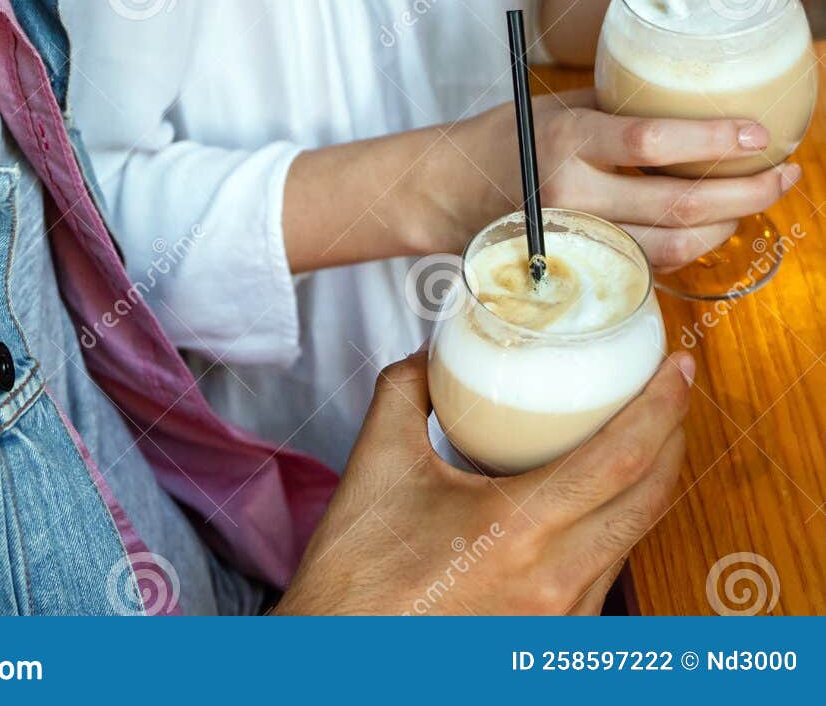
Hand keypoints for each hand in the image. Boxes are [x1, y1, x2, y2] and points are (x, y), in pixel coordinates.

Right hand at [274, 350, 692, 615]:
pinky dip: (614, 525)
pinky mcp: (554, 643)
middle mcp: (555, 582)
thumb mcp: (376, 465)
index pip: (623, 459)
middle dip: (673, 435)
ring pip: (632, 538)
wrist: (340, 664)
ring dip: (648, 482)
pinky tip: (596, 500)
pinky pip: (605, 572)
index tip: (676, 367)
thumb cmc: (355, 581)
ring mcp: (561, 620)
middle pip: (651, 498)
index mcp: (519, 530)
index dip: (662, 406)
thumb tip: (433, 353)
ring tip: (640, 435)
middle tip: (670, 389)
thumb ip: (406, 391)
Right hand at [417, 94, 799, 270]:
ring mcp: (577, 241)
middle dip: (745, 191)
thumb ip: (622, 115)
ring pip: (675, 246)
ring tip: (759, 195)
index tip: (758, 132)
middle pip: (678, 204)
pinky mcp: (582, 271)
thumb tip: (704, 113)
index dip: (711, 140)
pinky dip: (693, 244)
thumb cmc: (513, 137)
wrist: (451, 193)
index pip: (650, 141)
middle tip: (783, 172)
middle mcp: (572, 195)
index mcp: (567, 140)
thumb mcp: (562, 108)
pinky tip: (715, 221)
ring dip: (729, 223)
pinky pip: (654, 265)